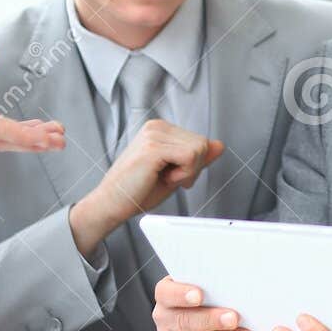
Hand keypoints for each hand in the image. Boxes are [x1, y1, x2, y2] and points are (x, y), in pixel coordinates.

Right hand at [70, 122, 224, 255]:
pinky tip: (164, 178)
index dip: (194, 165)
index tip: (172, 174)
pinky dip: (184, 174)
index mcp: (160, 128)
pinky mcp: (154, 147)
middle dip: (192, 168)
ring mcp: (154, 134)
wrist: (111, 204)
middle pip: (203, 144)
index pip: (200, 141)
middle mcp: (157, 126)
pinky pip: (191, 157)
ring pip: (200, 150)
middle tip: (167, 178)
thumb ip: (197, 158)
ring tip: (163, 177)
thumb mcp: (176, 172)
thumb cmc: (138, 191)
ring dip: (187, 172)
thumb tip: (220, 145)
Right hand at [152, 277, 254, 330]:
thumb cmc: (207, 294)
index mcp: (165, 295)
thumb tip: (238, 286)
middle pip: (183, 322)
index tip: (199, 295)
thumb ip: (216, 284)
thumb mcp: (208, 283)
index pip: (167, 293)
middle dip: (211, 321)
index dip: (182, 295)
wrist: (203, 313)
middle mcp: (163, 318)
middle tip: (234, 319)